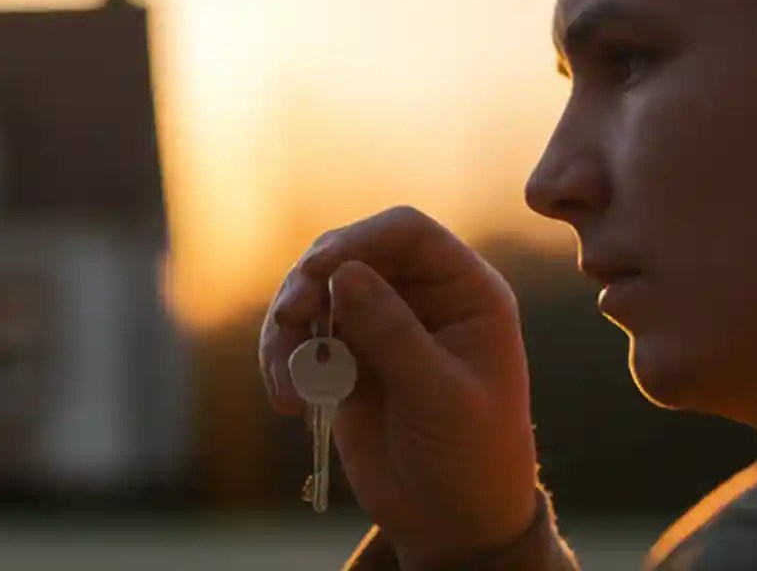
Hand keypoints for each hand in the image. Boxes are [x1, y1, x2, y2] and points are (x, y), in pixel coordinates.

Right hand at [259, 206, 538, 567]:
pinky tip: (288, 401)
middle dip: (310, 282)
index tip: (317, 271)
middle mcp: (421, 298)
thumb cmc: (472, 457)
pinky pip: (302, 338)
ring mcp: (381, 326)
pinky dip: (285, 359)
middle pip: (350, 254)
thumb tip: (343, 273)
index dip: (359, 239)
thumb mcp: (440, 396)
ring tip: (288, 382)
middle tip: (288, 318)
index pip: (407, 233)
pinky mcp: (348, 360)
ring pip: (317, 294)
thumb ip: (393, 332)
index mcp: (465, 292)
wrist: (453, 522)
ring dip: (289, 327)